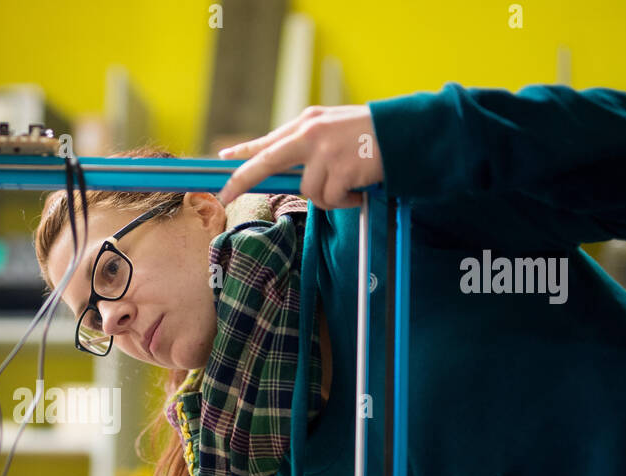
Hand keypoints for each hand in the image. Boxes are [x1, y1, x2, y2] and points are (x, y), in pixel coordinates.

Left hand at [216, 104, 383, 210]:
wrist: (403, 131)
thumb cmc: (366, 134)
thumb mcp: (330, 128)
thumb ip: (304, 143)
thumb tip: (277, 168)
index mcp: (306, 123)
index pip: (267, 140)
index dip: (242, 152)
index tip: (221, 162)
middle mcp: (310, 134)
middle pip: (266, 162)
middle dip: (242, 180)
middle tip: (224, 196)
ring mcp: (325, 152)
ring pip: (308, 192)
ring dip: (327, 197)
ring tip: (347, 185)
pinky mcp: (341, 169)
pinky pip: (330, 199)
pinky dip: (344, 202)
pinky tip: (357, 190)